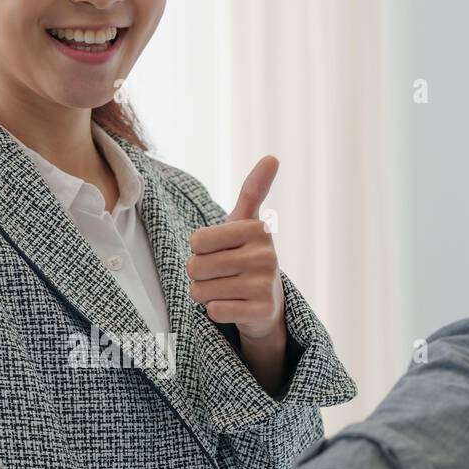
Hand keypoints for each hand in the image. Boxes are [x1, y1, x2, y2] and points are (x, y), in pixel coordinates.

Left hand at [186, 155, 284, 342]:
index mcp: (257, 229)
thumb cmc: (247, 256)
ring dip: (205, 293)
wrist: (267, 303)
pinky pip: (214, 310)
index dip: (199, 250)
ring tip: (226, 289)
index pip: (197, 241)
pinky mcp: (262, 311)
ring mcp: (265, 285)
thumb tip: (272, 157)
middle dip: (199, 274)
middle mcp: (266, 255)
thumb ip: (253, 190)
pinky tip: (234, 306)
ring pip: (201, 291)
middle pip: (196, 267)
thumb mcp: (246, 222)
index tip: (219, 250)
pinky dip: (216, 310)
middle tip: (220, 274)